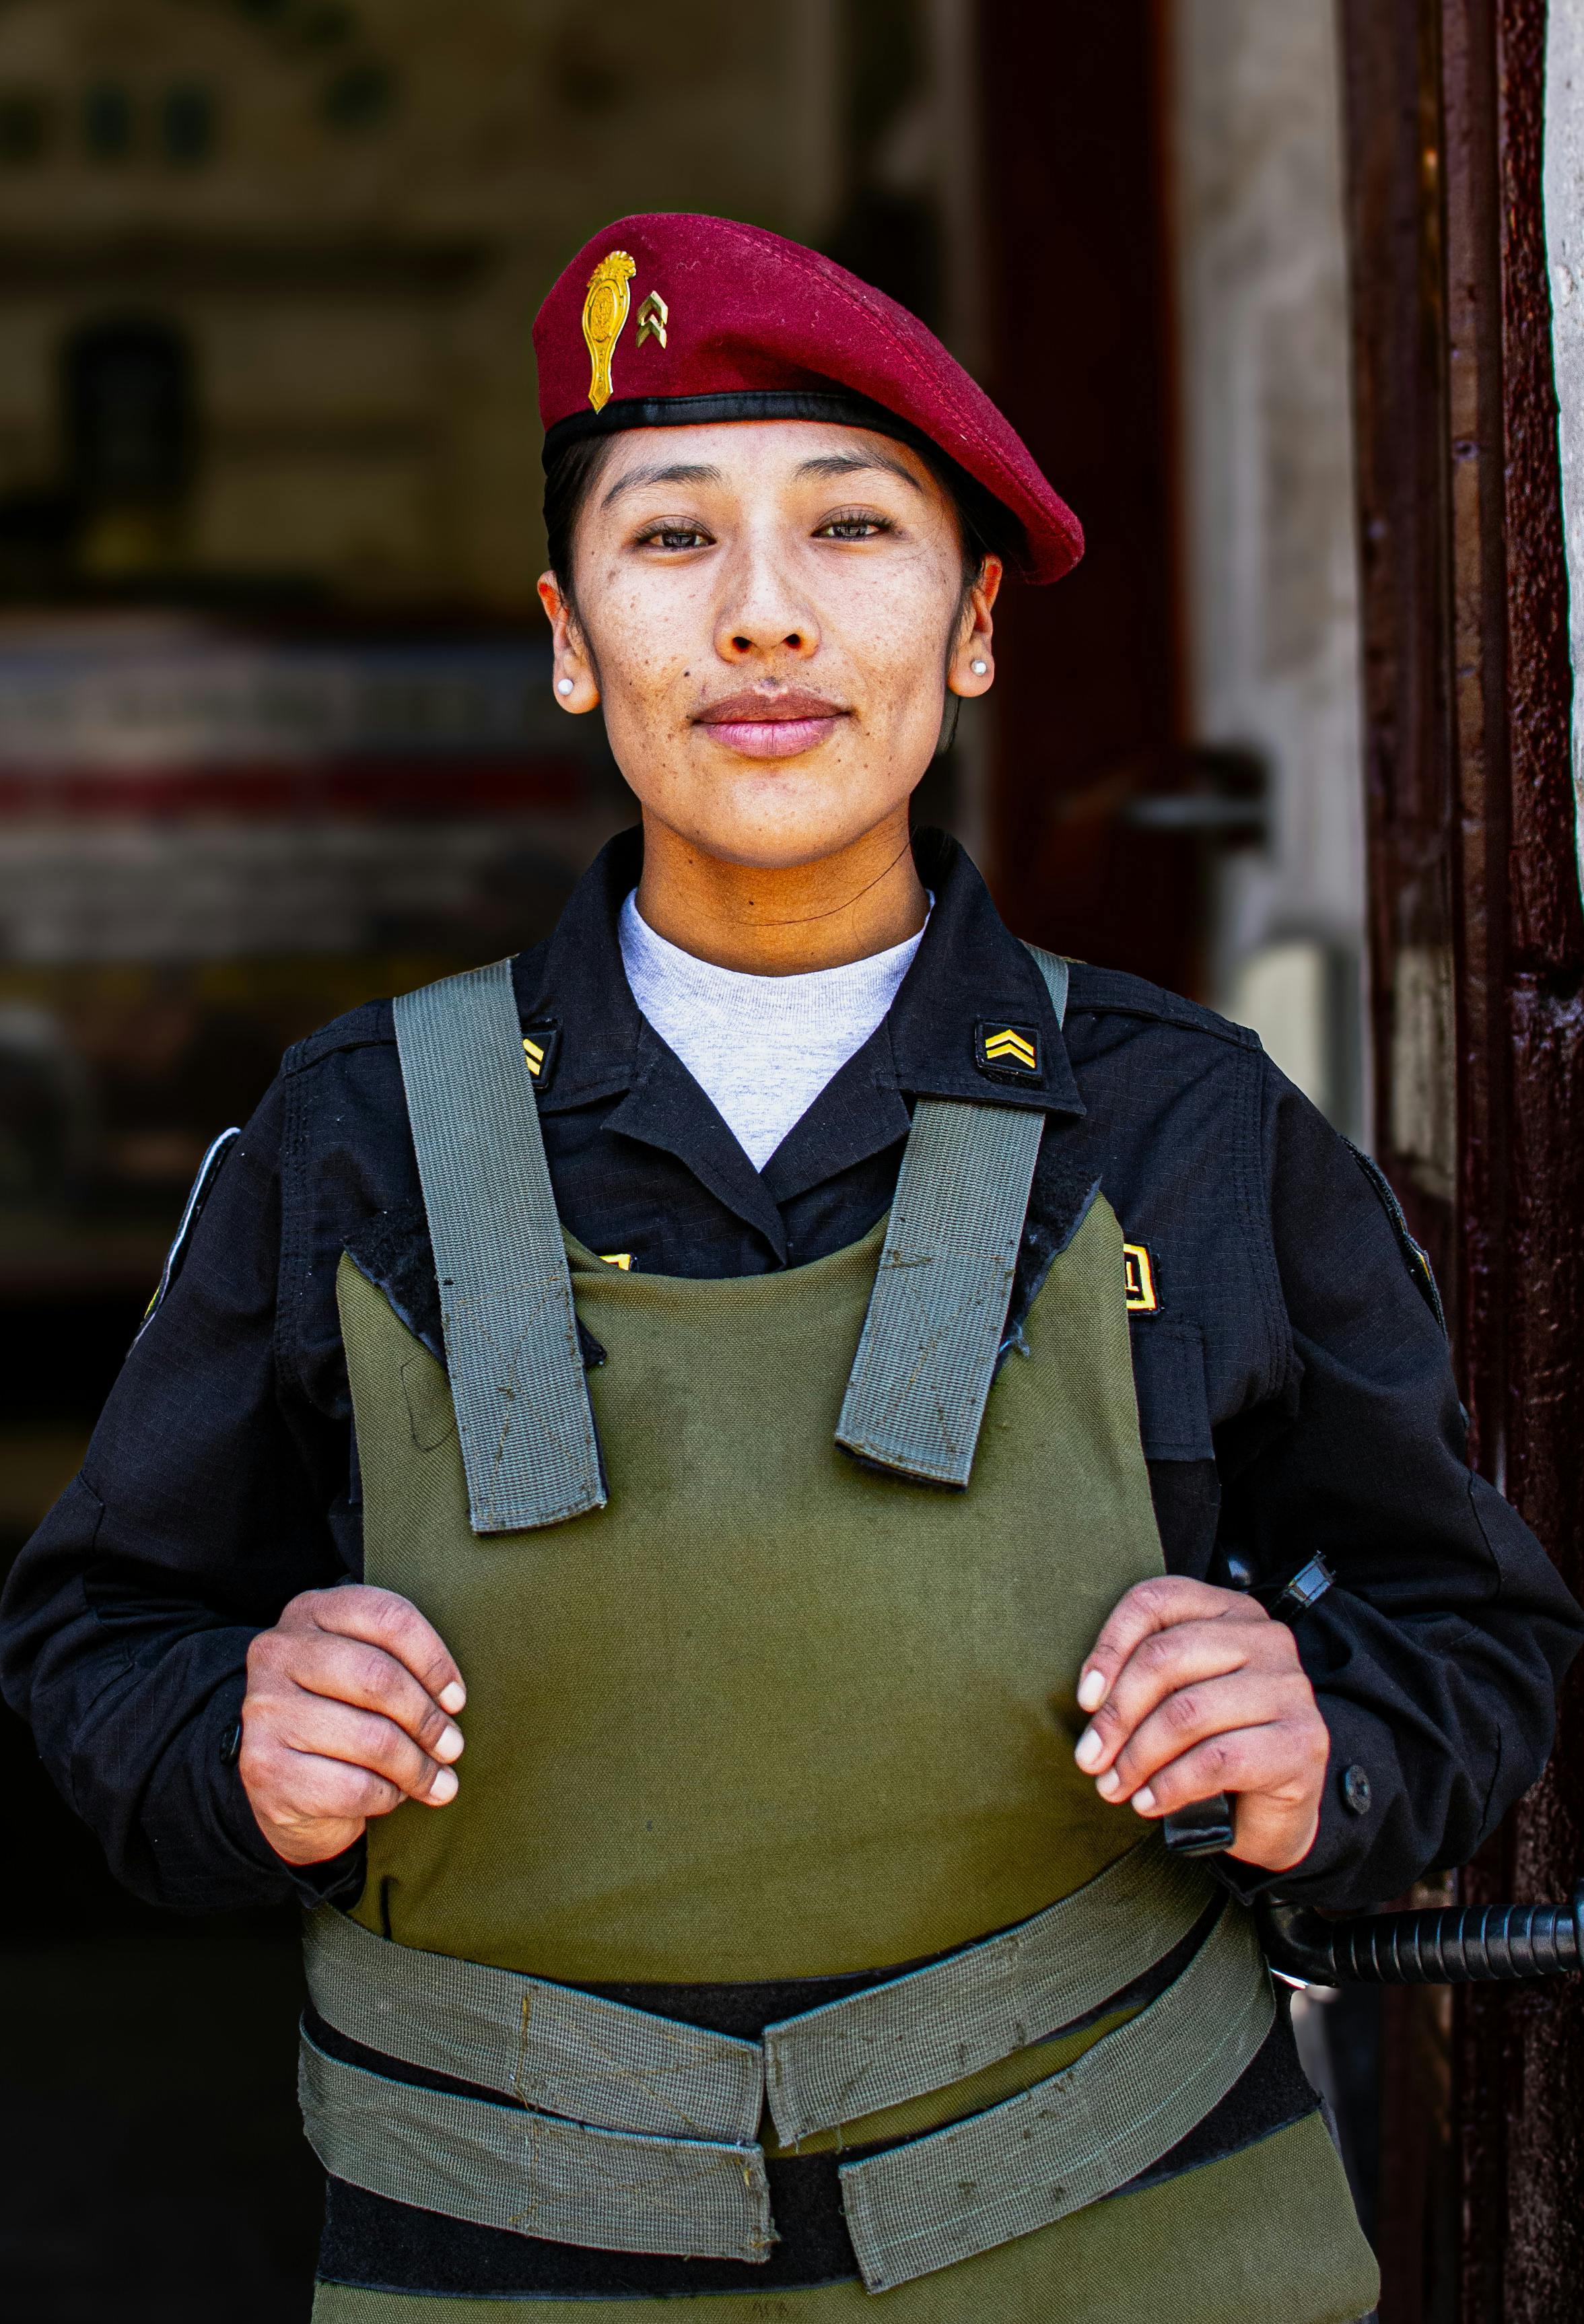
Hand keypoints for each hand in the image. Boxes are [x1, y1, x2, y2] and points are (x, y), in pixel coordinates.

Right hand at [240, 1585, 466, 1867]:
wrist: (283, 1785)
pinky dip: (388, 1796)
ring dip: (418, 1767)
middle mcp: (277, 1651)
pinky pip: (352, 1786)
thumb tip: (450, 1703)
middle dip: (427, 1719)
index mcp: (310, 1611)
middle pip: (379, 1676)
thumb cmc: (341, 1716)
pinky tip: (396, 1796)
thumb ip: (401, 1665)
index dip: (434, 1660)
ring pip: (371, 1739)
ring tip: (441, 1781)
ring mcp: (265, 1710)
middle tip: (452, 1746)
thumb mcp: (365, 1673)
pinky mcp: (265, 1768)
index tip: (456, 1699)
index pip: (388, 1617)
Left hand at [1072, 1577, 1328, 1872]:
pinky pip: (1217, 1761)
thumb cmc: (1215, 1743)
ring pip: (1187, 1712)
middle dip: (1116, 1715)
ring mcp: (1290, 1688)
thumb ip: (1142, 1678)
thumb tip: (1090, 1700)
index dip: (1109, 1647)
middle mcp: (1267, 1638)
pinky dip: (1171, 1785)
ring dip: (1137, 1757)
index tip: (1084, 1699)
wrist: (1275, 1811)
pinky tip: (1149, 1802)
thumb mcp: (1175, 1697)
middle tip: (1090, 1759)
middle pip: (1165, 1657)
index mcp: (1231, 1611)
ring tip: (1115, 1786)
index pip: (1156, 1601)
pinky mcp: (1302, 1742)